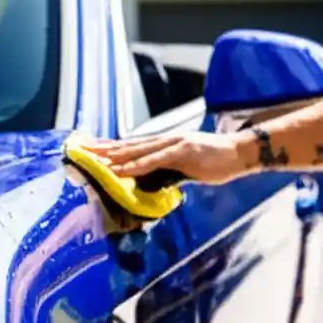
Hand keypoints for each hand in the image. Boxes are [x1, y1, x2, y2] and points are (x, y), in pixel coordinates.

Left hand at [83, 132, 253, 185]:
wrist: (241, 153)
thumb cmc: (216, 162)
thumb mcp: (186, 169)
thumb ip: (167, 173)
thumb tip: (151, 183)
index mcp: (165, 144)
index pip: (132, 145)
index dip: (111, 147)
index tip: (92, 150)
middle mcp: (165, 140)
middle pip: (128, 144)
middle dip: (104, 148)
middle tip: (81, 150)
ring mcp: (173, 144)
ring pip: (136, 150)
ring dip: (114, 155)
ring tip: (94, 159)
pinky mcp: (182, 151)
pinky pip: (153, 159)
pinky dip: (135, 164)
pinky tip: (120, 168)